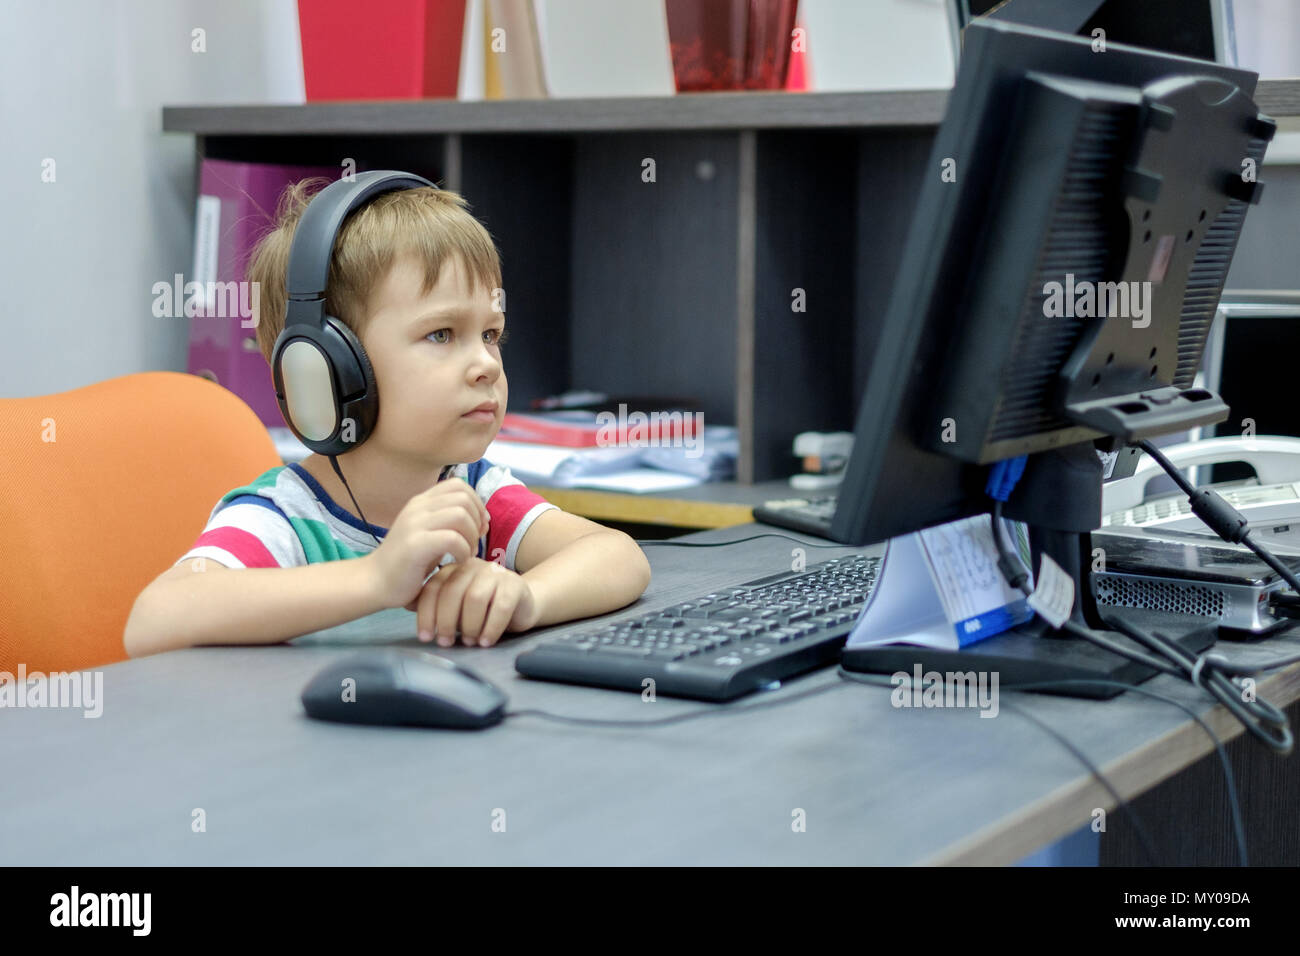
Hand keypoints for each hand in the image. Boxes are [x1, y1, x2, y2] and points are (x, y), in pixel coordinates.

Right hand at [363, 479, 489, 609]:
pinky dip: (463, 551)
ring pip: (460, 514)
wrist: (374, 582)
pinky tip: (457, 562)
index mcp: (421, 502)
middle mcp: (417, 508)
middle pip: (463, 498)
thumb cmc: (407, 563)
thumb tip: (483, 518)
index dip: (476, 504)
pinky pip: (452, 538)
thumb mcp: (429, 533)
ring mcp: (414, 524)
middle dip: (477, 521)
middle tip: (473, 543)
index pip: (458, 485)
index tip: (478, 527)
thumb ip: (450, 521)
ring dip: (471, 536)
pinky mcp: (415, 544)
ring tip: (466, 554)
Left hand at [407, 557, 541, 646]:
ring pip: (474, 598)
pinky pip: (500, 606)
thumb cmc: (482, 610)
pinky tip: (486, 641)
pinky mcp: (514, 584)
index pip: (433, 588)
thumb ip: (436, 606)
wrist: (521, 605)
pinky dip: (490, 627)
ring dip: (469, 625)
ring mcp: (495, 572)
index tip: (425, 637)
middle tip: (446, 643)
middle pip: (452, 592)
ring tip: (469, 642)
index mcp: (454, 569)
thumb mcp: (456, 608)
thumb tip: (410, 611)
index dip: (426, 615)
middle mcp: (472, 566)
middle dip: (446, 621)